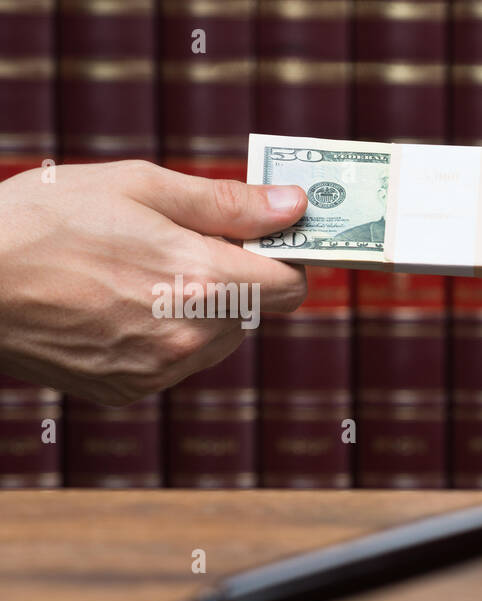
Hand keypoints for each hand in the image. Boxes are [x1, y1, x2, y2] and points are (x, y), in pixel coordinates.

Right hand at [0, 160, 308, 404]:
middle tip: (179, 246)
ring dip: (202, 310)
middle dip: (235, 279)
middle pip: (255, 312)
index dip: (283, 258)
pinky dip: (163, 335)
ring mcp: (161, 369)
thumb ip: (227, 204)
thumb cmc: (45, 219)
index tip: (263, 240)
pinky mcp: (130, 389)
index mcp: (204, 281)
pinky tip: (115, 305)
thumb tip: (294, 206)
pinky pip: (175, 361)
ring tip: (138, 274)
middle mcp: (192, 335)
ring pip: (219, 339)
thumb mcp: (139, 186)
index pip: (292, 285)